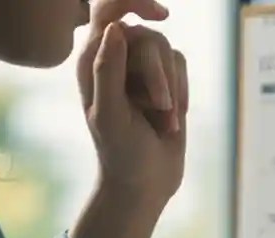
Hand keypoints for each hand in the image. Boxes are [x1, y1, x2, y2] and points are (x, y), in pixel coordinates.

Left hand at [70, 0, 188, 237]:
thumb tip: (116, 29)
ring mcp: (141, 69)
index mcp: (91, 61)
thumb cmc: (120, 152)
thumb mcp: (109, 114)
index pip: (107, 11)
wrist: (144, 182)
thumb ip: (108, 70)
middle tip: (159, 109)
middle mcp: (115, 58)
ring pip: (168, 50)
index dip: (133, 2)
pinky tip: (172, 119)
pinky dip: (183, 92)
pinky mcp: (166, 80)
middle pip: (146, 35)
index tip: (162, 15)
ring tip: (164, 120)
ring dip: (173, 89)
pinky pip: (182, 64)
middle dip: (159, 73)